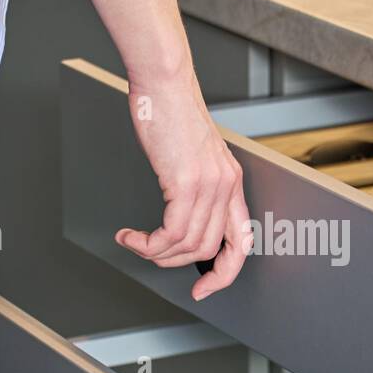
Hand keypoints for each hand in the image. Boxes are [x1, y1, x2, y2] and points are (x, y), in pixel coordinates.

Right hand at [115, 74, 252, 300]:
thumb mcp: (193, 154)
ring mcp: (209, 185)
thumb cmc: (172, 112)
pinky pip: (171, 232)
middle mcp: (226, 186)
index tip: (204, 289)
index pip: (241, 241)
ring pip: (187, 245)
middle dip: (175, 264)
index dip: (224, 273)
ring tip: (135, 242)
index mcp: (231, 182)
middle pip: (207, 249)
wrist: (164, 82)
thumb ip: (194, 184)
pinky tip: (131, 236)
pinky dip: (148, 243)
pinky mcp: (187, 182)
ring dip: (155, 253)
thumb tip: (177, 215)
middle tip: (150, 256)